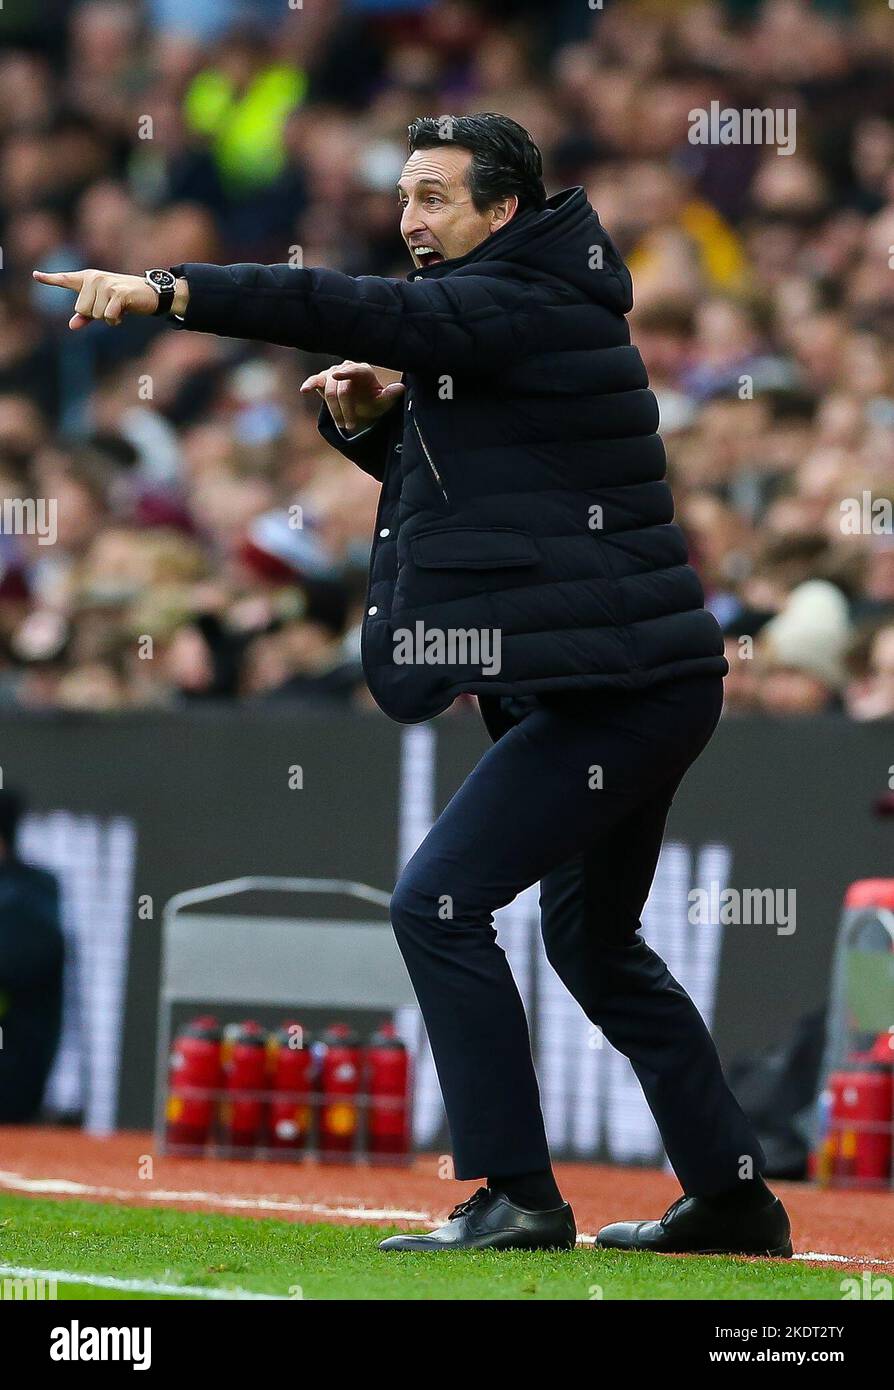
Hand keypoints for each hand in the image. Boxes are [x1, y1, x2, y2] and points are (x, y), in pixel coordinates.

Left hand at [31, 268, 175, 329]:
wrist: (150, 294)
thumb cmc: (126, 300)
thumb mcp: (104, 306)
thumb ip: (86, 316)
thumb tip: (72, 326)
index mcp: (89, 279)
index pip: (66, 279)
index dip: (50, 279)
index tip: (36, 275)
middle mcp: (94, 279)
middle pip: (81, 309)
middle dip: (96, 316)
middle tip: (110, 308)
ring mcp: (106, 285)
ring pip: (95, 314)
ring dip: (107, 318)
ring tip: (119, 309)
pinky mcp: (117, 293)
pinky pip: (107, 316)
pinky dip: (115, 320)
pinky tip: (123, 314)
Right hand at [300, 360, 404, 432]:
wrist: (361, 406)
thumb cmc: (373, 403)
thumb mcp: (383, 403)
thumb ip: (390, 396)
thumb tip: (400, 389)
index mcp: (363, 371)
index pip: (354, 370)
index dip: (346, 372)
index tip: (337, 375)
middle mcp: (346, 367)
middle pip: (340, 388)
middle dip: (344, 409)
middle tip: (349, 427)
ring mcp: (333, 373)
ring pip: (328, 390)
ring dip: (333, 410)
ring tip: (342, 425)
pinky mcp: (322, 380)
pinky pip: (314, 381)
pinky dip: (309, 384)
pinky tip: (304, 390)